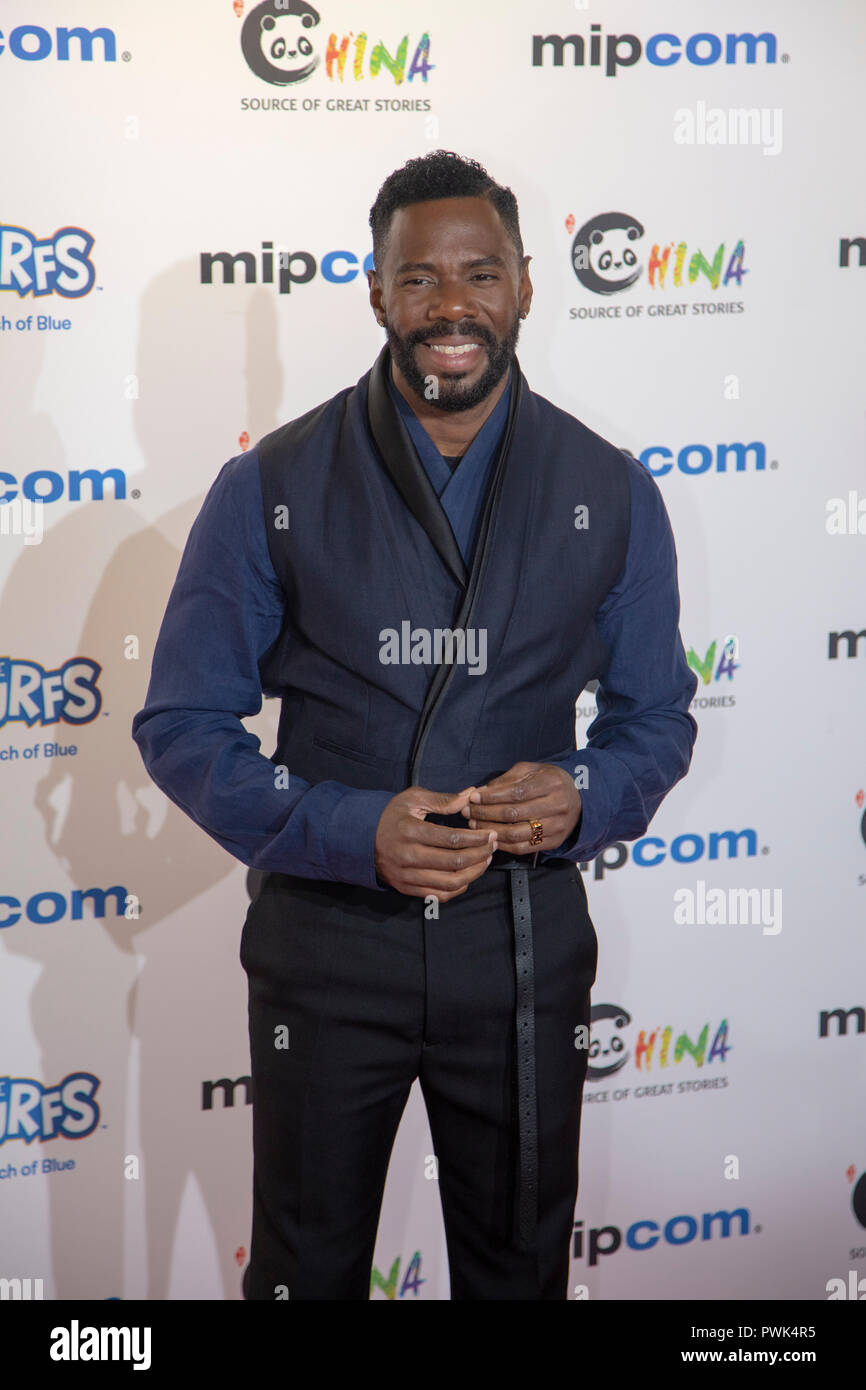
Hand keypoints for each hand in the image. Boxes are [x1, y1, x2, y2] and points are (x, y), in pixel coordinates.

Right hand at [374, 785, 497, 901]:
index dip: (477, 838)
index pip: (452, 839)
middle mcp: (408, 856)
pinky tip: (468, 876)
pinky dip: (458, 888)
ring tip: (485, 860)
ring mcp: (407, 876)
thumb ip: (443, 800)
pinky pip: (439, 895)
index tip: (490, 834)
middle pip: (454, 862)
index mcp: (411, 831)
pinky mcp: (407, 888)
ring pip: (450, 882)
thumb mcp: (413, 799)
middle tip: (493, 846)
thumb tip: (470, 795)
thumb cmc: (391, 816)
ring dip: (474, 873)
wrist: (361, 839)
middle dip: (480, 854)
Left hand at [461, 761, 581, 855]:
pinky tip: (490, 838)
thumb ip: (506, 780)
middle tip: (468, 812)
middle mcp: (558, 805)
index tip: (473, 797)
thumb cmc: (548, 781)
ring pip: (517, 834)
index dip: (492, 797)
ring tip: (474, 825)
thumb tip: (480, 792)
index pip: (516, 792)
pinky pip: (524, 847)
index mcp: (552, 783)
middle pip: (514, 814)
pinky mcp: (554, 842)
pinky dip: (503, 845)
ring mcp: (557, 826)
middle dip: (486, 814)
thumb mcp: (530, 771)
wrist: (579, 799)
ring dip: (491, 831)